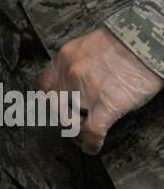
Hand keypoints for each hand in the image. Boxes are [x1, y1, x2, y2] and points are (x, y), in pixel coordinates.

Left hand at [38, 27, 163, 154]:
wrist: (146, 42)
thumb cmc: (123, 42)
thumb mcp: (88, 46)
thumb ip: (75, 63)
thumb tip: (72, 83)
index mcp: (63, 58)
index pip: (42, 86)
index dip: (46, 101)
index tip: (53, 109)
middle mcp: (69, 74)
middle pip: (52, 107)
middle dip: (60, 119)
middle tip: (71, 124)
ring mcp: (85, 90)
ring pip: (68, 122)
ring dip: (74, 132)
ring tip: (83, 135)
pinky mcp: (106, 105)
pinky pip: (91, 133)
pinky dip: (90, 144)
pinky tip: (92, 147)